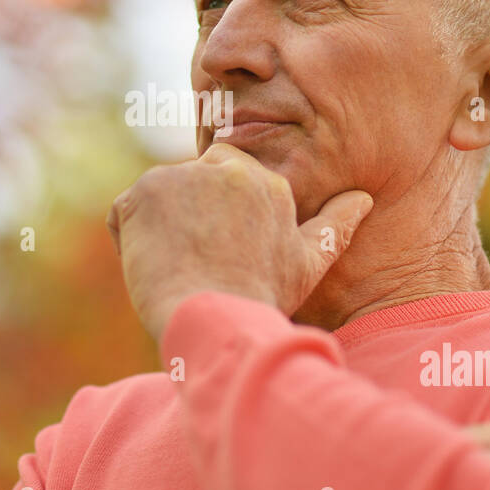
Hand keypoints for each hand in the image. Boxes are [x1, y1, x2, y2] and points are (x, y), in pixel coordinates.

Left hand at [106, 143, 372, 341]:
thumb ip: (335, 224)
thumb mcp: (309, 262)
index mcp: (265, 180)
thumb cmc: (262, 297)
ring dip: (159, 230)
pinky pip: (125, 215)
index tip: (220, 252)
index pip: (225, 177)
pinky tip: (155, 268)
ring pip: (157, 200)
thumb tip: (364, 198)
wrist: (215, 321)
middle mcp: (224, 167)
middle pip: (190, 184)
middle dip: (187, 216)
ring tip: (180, 271)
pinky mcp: (144, 192)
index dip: (216, 217)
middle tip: (197, 263)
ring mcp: (182, 176)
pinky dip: (131, 241)